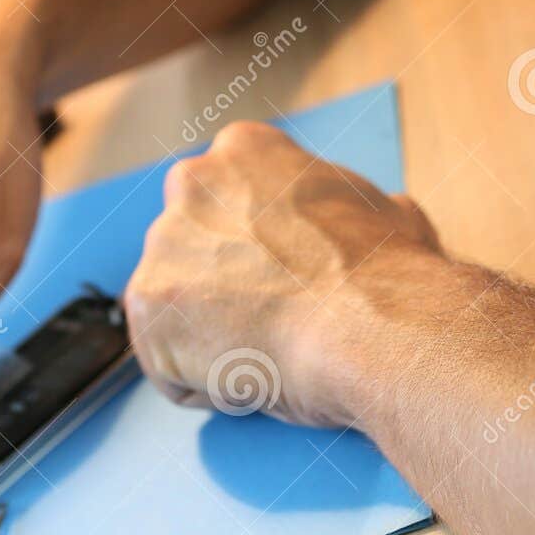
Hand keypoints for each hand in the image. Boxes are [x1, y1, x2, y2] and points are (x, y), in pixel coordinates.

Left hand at [124, 122, 442, 429]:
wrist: (374, 328)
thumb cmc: (389, 276)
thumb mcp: (386, 211)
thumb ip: (352, 209)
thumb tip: (388, 215)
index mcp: (245, 151)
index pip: (231, 204)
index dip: (260, 253)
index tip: (286, 280)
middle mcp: (191, 183)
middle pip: (193, 250)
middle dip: (222, 287)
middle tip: (274, 321)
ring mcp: (163, 243)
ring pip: (177, 307)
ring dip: (212, 336)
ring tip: (270, 353)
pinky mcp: (146, 306)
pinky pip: (168, 361)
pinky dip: (203, 383)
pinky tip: (249, 378)